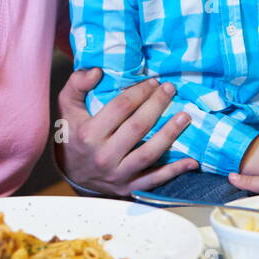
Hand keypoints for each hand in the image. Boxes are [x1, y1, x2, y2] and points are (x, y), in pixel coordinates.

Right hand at [56, 68, 196, 195]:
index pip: (120, 108)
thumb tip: (97, 71)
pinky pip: (155, 180)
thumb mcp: (66, 107)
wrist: (70, 173)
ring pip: (149, 153)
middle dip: (157, 105)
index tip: (153, 81)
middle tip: (171, 89)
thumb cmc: (71, 134)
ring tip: (185, 116)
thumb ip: (77, 84)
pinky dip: (175, 171)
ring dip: (170, 134)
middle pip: (137, 127)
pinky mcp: (128, 188)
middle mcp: (103, 156)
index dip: (139, 92)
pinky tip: (192, 161)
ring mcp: (117, 174)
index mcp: (88, 134)